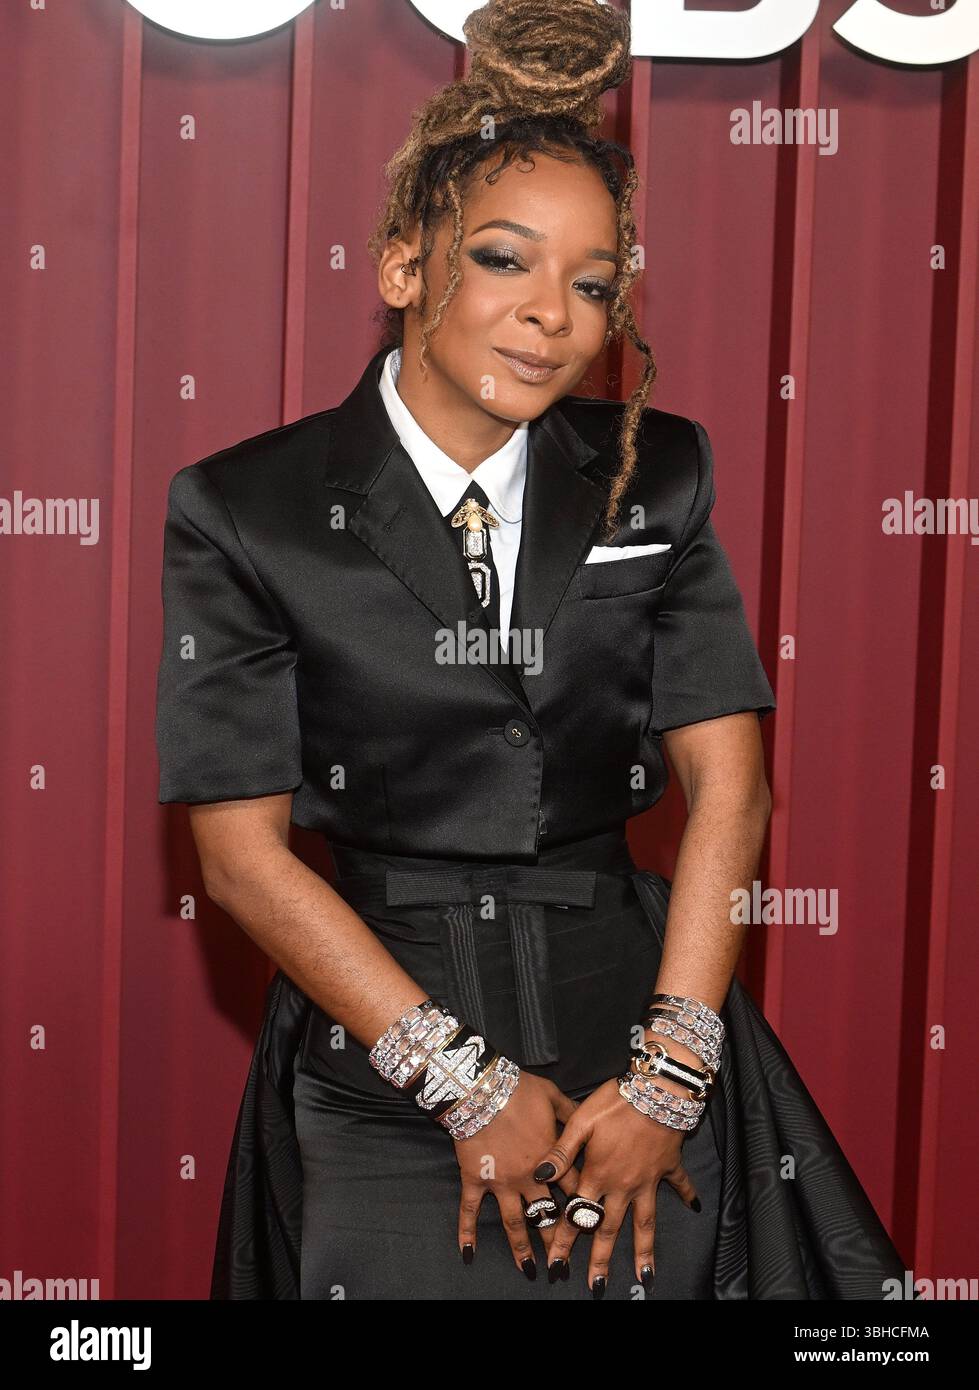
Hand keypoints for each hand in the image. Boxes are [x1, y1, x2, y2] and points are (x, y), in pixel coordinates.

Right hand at [452, 1070, 578, 1279]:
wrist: (482, 1089)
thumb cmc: (519, 1090)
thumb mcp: (552, 1096)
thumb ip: (571, 1111)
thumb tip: (587, 1115)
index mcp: (551, 1158)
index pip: (574, 1189)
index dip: (585, 1207)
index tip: (593, 1226)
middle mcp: (529, 1177)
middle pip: (547, 1215)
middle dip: (557, 1241)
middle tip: (564, 1265)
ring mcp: (501, 1182)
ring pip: (515, 1223)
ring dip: (523, 1249)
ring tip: (531, 1271)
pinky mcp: (475, 1180)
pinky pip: (469, 1211)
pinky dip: (467, 1233)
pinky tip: (468, 1255)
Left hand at [531, 1076, 700, 1295]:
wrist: (657, 1089)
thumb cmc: (615, 1101)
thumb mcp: (581, 1121)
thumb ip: (561, 1151)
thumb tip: (540, 1175)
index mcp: (598, 1174)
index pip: (577, 1214)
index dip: (565, 1240)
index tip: (557, 1264)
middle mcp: (623, 1184)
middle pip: (609, 1227)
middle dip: (601, 1259)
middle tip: (596, 1287)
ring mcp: (648, 1179)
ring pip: (644, 1222)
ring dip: (644, 1250)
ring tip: (645, 1277)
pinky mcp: (668, 1166)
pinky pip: (679, 1185)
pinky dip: (687, 1195)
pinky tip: (695, 1208)